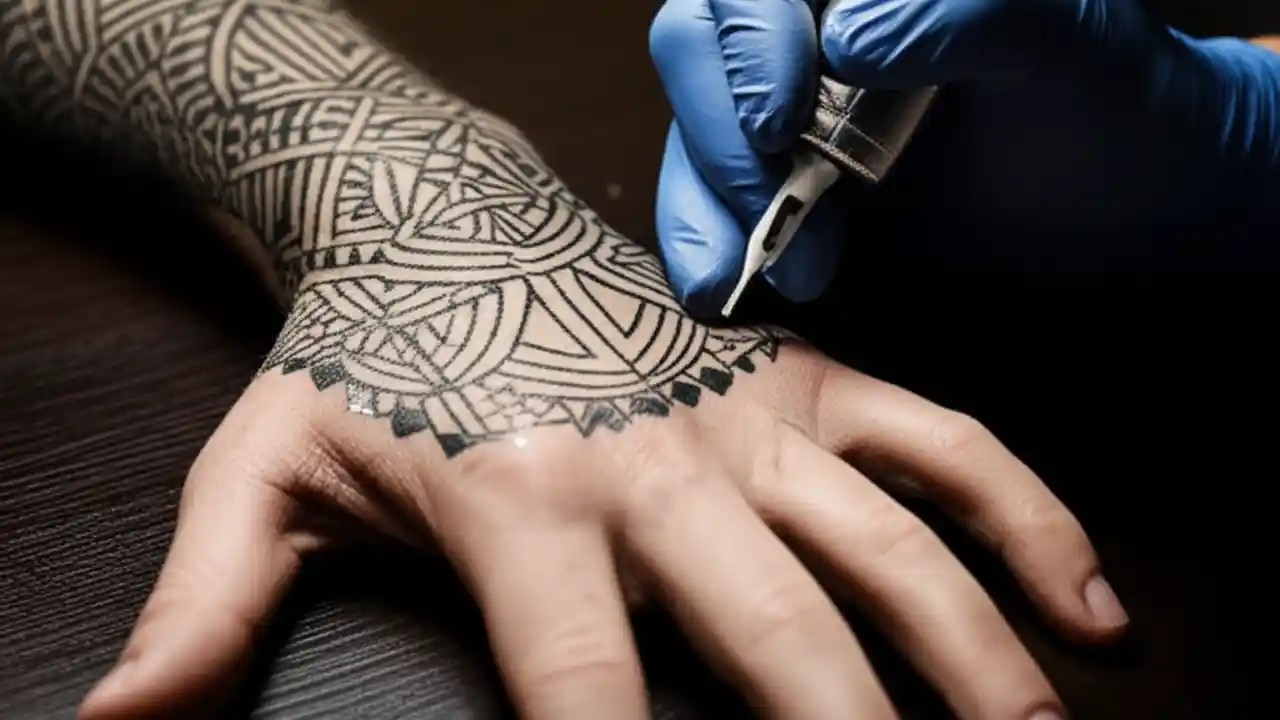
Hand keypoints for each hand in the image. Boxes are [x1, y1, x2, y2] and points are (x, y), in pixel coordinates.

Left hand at [79, 236, 1125, 718]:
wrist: (449, 213)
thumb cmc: (366, 353)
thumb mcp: (262, 476)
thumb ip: (202, 609)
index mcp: (526, 510)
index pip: (584, 705)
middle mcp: (662, 471)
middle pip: (786, 650)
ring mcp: (751, 421)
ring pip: (897, 550)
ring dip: (980, 667)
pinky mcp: (806, 378)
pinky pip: (948, 441)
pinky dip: (1030, 520)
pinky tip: (1094, 612)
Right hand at [650, 0, 1279, 315]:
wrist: (1128, 210)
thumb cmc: (1111, 105)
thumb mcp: (1062, 42)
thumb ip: (961, 13)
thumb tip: (844, 40)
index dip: (749, 46)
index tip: (784, 121)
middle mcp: (814, 28)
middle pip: (698, 49)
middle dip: (720, 134)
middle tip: (765, 205)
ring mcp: (794, 106)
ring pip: (693, 130)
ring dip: (709, 205)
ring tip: (760, 273)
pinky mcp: (788, 182)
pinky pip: (710, 199)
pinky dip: (707, 242)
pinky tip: (729, 284)